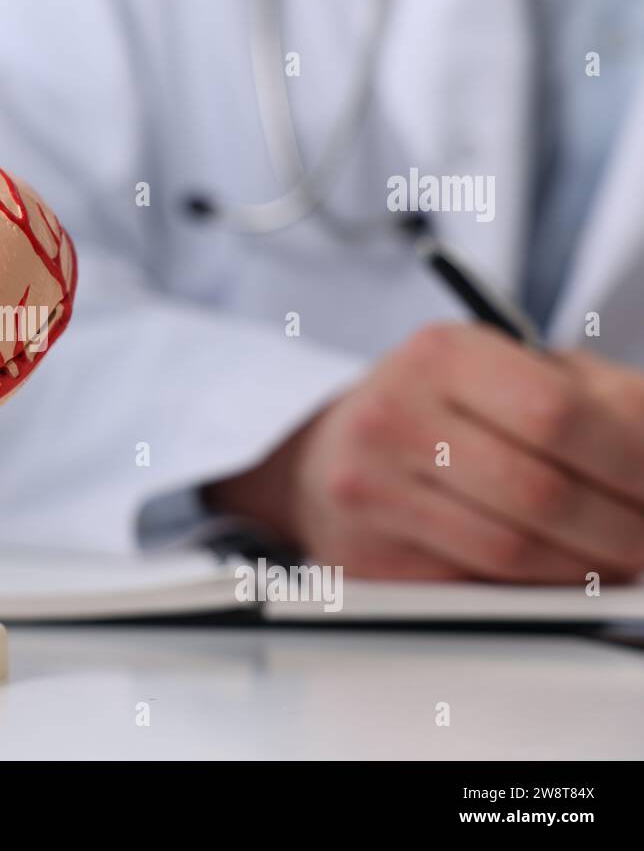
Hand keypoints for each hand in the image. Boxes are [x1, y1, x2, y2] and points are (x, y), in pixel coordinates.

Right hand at [209, 324, 643, 582]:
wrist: (325, 455)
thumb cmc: (435, 409)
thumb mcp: (506, 369)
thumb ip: (595, 396)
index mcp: (439, 354)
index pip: (556, 412)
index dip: (631, 459)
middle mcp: (393, 416)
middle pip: (540, 490)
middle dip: (623, 525)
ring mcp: (371, 489)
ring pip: (513, 548)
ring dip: (588, 564)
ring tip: (618, 555)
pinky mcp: (367, 554)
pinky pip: (478, 581)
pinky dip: (538, 584)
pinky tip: (559, 568)